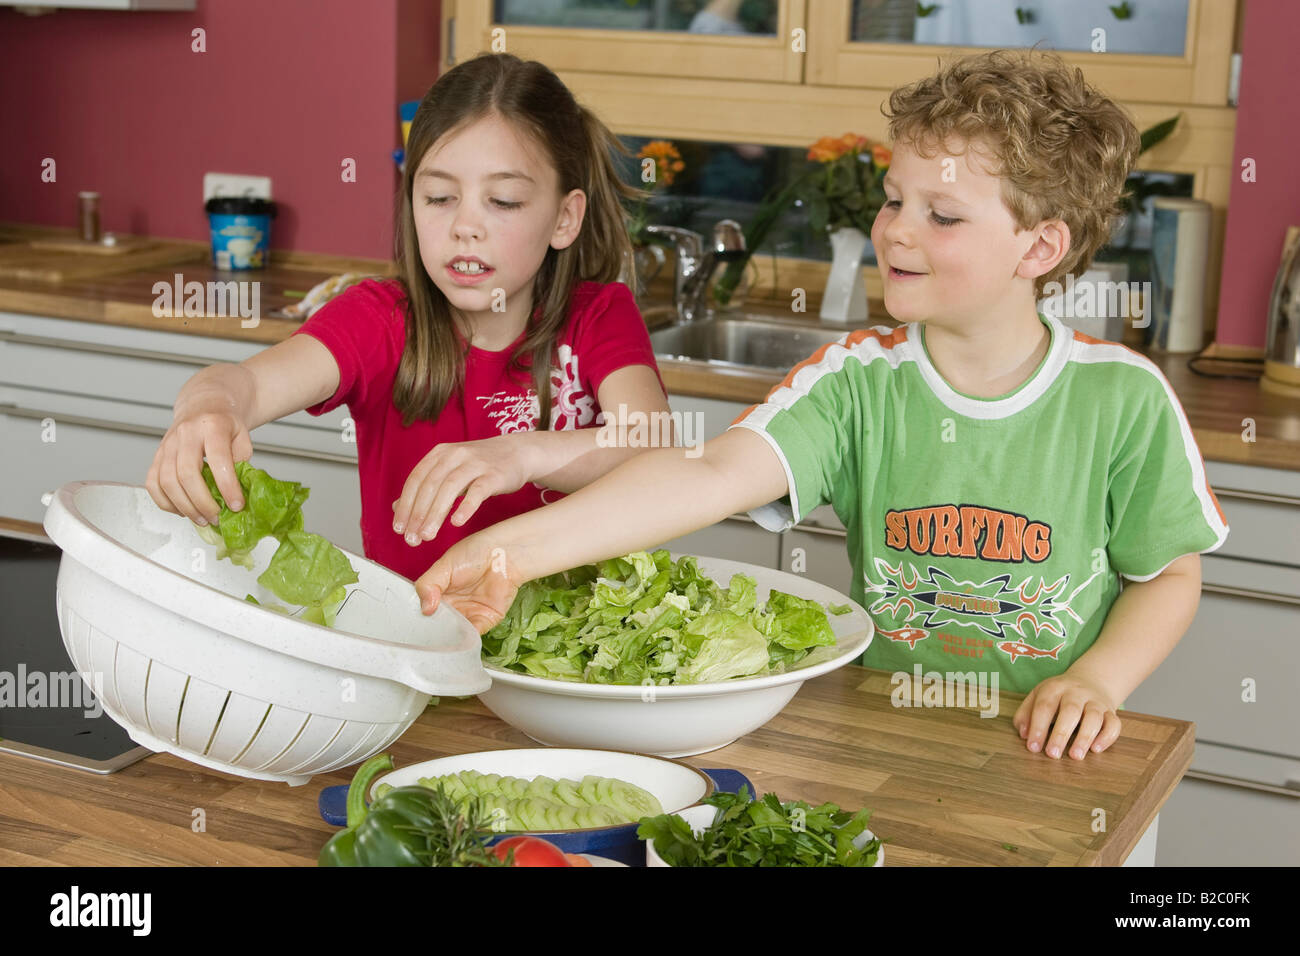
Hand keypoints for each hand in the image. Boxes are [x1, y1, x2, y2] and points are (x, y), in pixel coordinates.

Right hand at [146, 407, 251, 525]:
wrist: (204, 405)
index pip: (217, 459)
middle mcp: (185, 433)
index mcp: (212, 426)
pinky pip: (152, 483)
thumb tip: (236, 496)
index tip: (237, 505)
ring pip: (166, 481)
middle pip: (186, 474)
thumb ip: (241, 463)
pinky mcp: (156, 455)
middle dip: (202, 502)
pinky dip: (165, 502)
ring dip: (185, 507)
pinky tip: (182, 510)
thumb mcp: (243, 437)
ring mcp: (167, 444)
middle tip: (216, 517)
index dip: (227, 486)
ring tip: (202, 519)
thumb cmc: (225, 424)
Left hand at [392, 435, 535, 546]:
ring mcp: (475, 463)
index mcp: (439, 454)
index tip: (399, 529)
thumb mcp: (449, 471)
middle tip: (412, 538)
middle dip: (418, 514)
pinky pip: (478, 491)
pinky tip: (457, 522)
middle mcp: (454, 455)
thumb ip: (425, 488)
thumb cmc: (479, 466)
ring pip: (450, 488)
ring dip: (436, 513)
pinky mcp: (494, 474)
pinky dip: (466, 506)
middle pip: (430, 486)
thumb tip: (396, 508)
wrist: (517, 453)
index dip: (405, 505)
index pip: (416, 480)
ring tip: (428, 535)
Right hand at [414, 533, 525, 633]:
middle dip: (433, 631)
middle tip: (427, 634)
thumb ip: (428, 585)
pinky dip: (466, 638)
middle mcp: (453, 606)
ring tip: (441, 638)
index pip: (425, 611)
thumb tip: (425, 609)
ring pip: (454, 633)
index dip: (419, 619)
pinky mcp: (485, 620)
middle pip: (438, 625)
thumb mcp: (443, 566)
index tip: (414, 626)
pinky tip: (459, 637)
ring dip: (448, 637)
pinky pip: (473, 634)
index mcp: (439, 593)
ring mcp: (468, 614)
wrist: (505, 553)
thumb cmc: (475, 552)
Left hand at [1011, 670, 1121, 759]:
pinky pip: (1114, 724)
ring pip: (1094, 717)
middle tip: (1052, 754)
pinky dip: (1107, 737)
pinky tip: (1096, 749)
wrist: (1091, 680)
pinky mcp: (1111, 712)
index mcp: (1054, 688)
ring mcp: (1096, 702)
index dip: (1038, 727)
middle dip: (1060, 734)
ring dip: (1085, 737)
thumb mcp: (1037, 696)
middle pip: (1070, 711)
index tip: (1033, 747)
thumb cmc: (1058, 696)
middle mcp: (1076, 693)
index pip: (1044, 706)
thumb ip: (1025, 714)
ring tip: (1075, 756)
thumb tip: (1023, 734)